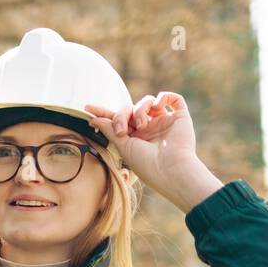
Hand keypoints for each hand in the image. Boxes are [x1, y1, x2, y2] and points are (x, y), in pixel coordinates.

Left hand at [84, 92, 221, 212]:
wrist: (170, 169)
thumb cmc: (146, 163)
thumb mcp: (123, 146)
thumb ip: (110, 130)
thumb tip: (94, 119)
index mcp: (135, 138)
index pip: (118, 120)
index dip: (104, 113)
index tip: (87, 108)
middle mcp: (149, 128)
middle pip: (130, 109)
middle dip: (121, 115)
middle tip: (121, 131)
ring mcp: (164, 122)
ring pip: (147, 102)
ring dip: (139, 110)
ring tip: (141, 125)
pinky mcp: (180, 118)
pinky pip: (173, 99)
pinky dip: (163, 97)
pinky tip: (157, 106)